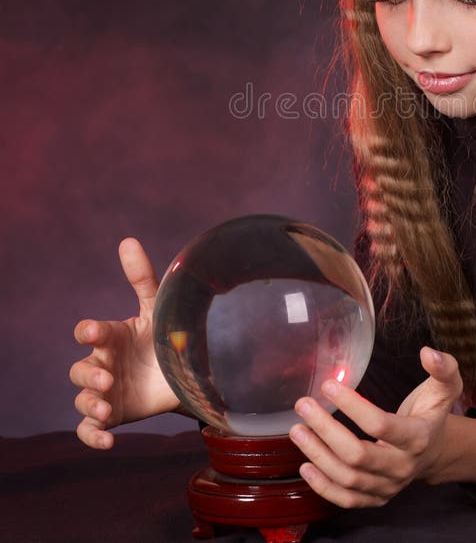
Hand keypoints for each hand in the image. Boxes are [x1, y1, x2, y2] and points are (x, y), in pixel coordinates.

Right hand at [69, 237, 180, 448]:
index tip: (94, 332)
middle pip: (80, 370)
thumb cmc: (165, 334)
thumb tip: (127, 240)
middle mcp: (104, 363)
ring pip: (82, 400)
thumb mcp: (157, 307)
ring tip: (107, 407)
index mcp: (112, 336)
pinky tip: (108, 442)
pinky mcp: (113, 416)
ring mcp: (106, 392)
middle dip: (90, 375)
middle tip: (108, 379)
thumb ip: (142, 277)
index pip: (89, 333)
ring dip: (90, 404)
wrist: (187, 370)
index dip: (88, 332)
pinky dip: (93, 437)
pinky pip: (89, 430)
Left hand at [288, 346, 465, 507]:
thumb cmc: (431, 414)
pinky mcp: (375, 498)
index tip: (328, 385)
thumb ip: (443, 369)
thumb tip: (428, 352)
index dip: (352, 406)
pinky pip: (347, 500)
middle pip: (358, 455)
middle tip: (304, 405)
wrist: (435, 451)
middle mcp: (402, 467)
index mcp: (417, 438)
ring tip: (297, 430)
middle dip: (326, 430)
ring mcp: (388, 486)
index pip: (380, 425)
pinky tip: (305, 466)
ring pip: (348, 479)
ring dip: (318, 456)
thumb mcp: (444, 388)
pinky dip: (323, 487)